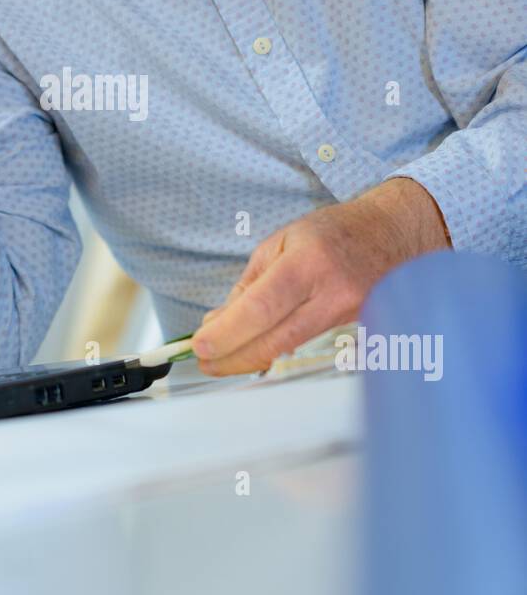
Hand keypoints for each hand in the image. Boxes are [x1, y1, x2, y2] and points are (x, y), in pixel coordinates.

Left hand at [191, 178, 450, 375]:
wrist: (392, 234)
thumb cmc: (333, 233)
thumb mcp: (282, 242)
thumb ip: (250, 284)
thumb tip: (218, 322)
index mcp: (308, 263)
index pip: (260, 308)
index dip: (227, 334)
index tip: (201, 345)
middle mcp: (331, 293)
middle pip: (274, 340)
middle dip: (232, 357)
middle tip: (204, 361)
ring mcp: (348, 315)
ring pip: (288, 349)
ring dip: (248, 357)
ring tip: (220, 359)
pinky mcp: (356, 331)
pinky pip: (304, 346)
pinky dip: (273, 352)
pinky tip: (253, 351)